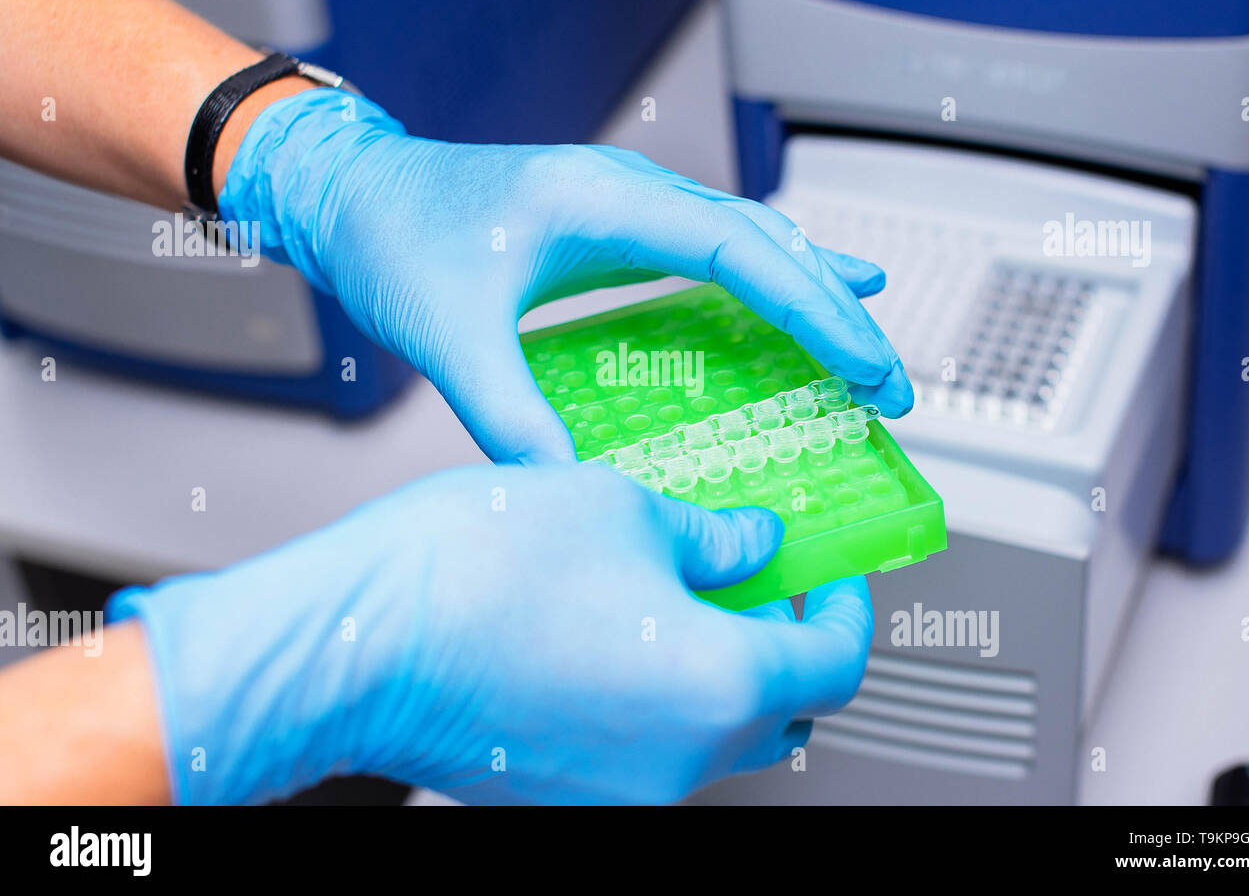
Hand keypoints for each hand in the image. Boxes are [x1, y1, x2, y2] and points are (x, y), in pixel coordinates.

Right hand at [109, 463, 872, 803]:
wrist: (353, 640)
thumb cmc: (472, 575)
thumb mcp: (623, 509)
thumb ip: (711, 535)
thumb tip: (751, 542)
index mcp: (719, 688)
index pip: (834, 664)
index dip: (845, 609)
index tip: (830, 572)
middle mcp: (679, 760)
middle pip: (780, 709)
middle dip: (781, 640)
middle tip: (755, 575)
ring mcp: (619, 788)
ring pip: (709, 731)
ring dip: (715, 666)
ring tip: (673, 588)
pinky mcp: (563, 790)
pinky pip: (644, 745)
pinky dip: (656, 693)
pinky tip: (612, 626)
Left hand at [218, 89, 911, 463]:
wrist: (352, 192)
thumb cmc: (392, 240)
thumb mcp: (449, 337)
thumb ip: (510, 416)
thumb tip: (573, 494)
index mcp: (601, 203)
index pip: (742, 251)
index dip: (817, 310)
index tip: (870, 363)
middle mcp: (627, 192)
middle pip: (765, 243)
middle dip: (836, 311)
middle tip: (891, 381)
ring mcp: (624, 203)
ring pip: (748, 239)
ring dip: (811, 290)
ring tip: (869, 340)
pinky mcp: (613, 226)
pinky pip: (711, 250)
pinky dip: (763, 281)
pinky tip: (791, 301)